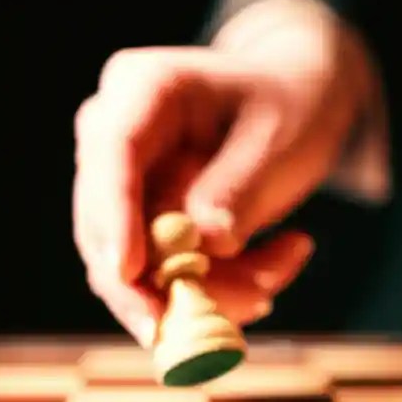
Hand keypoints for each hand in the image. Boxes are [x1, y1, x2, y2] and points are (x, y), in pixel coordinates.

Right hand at [73, 0, 376, 345]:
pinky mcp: (135, 225)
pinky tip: (265, 278)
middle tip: (229, 314)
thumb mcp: (281, 140)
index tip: (128, 274)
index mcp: (144, 87)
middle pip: (104, 224)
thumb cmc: (291, 105)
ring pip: (130, 267)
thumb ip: (241, 189)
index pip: (112, 153)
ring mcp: (118, 183)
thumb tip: (207, 242)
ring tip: (273, 282)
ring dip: (202, 294)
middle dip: (164, 282)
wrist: (297, 100)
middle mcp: (113, 134)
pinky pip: (157, 279)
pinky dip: (211, 292)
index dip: (114, 217)